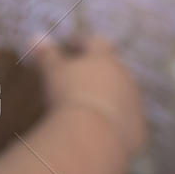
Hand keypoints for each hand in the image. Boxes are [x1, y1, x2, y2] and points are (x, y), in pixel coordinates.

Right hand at [28, 36, 146, 156]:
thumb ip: (46, 54)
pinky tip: (98, 132)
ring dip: (107, 98)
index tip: (67, 49)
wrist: (94, 136)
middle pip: (113, 69)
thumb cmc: (68, 95)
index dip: (81, 44)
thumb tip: (35, 37)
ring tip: (86, 108)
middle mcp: (125, 77)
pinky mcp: (139, 129)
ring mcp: (135, 104)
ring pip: (122, 96)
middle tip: (76, 81)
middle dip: (97, 73)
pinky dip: (114, 123)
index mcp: (104, 59)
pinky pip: (126, 122)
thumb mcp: (52, 72)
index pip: (96, 42)